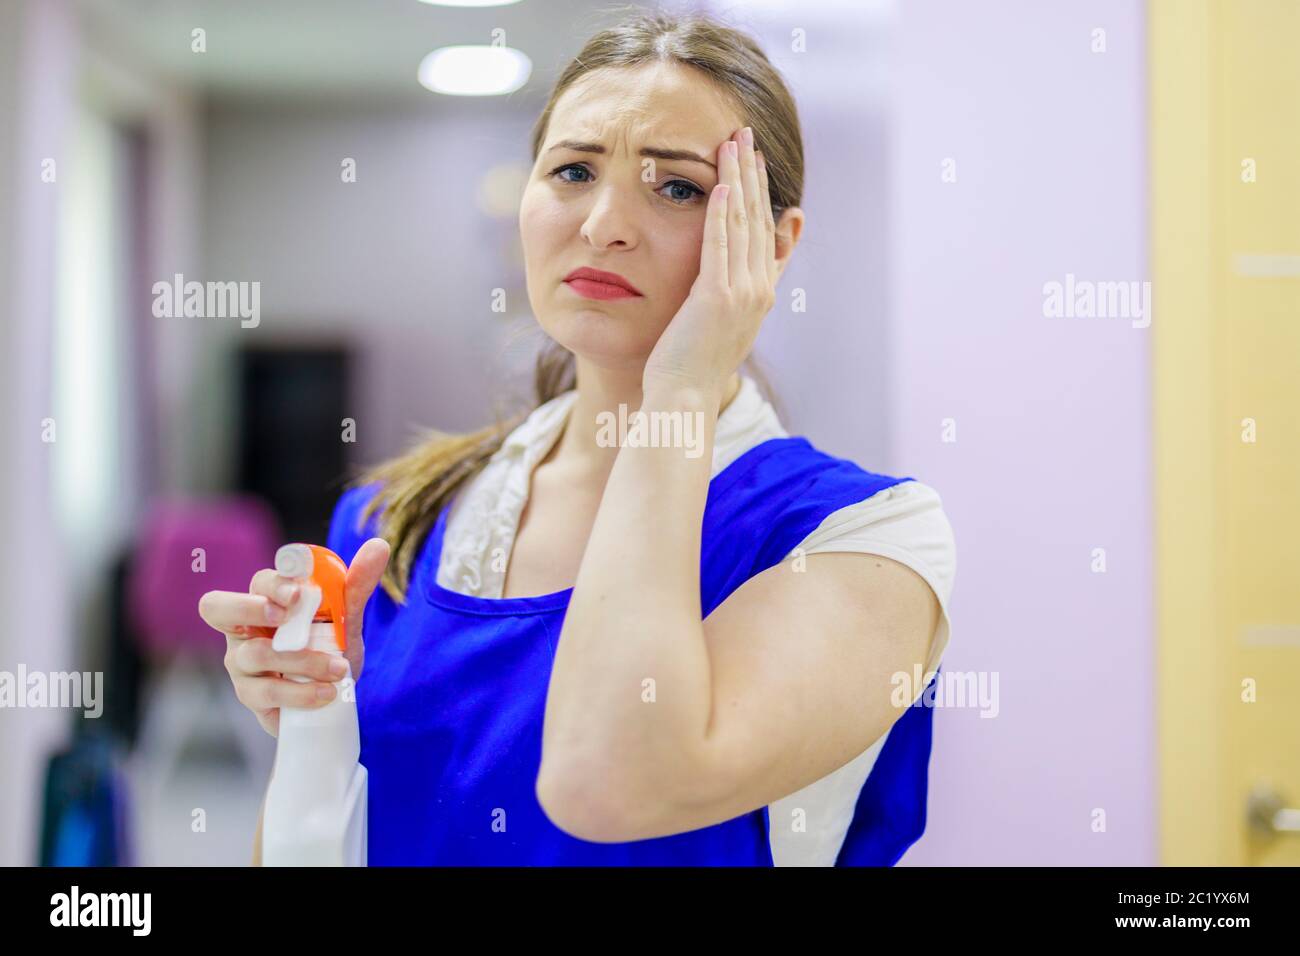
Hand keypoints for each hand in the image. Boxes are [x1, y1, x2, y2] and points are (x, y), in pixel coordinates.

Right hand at [199, 537, 389, 736]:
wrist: (336, 696)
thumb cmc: (330, 647)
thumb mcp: (345, 617)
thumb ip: (357, 584)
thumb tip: (378, 545)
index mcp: (265, 600)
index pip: (257, 582)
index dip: (273, 584)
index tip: (299, 593)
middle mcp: (243, 628)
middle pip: (216, 607)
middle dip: (248, 608)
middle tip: (285, 618)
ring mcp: (241, 663)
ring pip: (255, 654)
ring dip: (302, 660)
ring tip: (339, 669)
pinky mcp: (250, 696)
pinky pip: (266, 692)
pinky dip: (300, 693)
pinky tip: (327, 693)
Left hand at [643, 126, 777, 400]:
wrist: (683, 400)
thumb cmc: (687, 368)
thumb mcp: (712, 326)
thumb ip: (719, 294)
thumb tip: (718, 276)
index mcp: (759, 295)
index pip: (765, 232)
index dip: (761, 193)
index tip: (754, 160)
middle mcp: (759, 291)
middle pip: (758, 218)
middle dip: (752, 173)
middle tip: (746, 134)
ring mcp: (742, 294)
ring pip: (742, 224)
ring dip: (738, 179)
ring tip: (732, 142)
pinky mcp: (718, 298)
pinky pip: (720, 244)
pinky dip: (721, 212)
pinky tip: (720, 183)